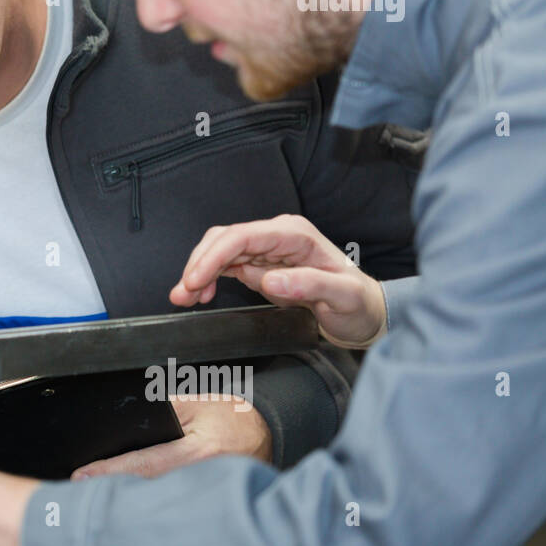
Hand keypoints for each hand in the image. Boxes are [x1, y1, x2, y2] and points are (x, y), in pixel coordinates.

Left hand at [70, 393, 271, 479]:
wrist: (261, 436)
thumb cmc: (232, 418)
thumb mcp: (197, 402)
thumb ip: (164, 407)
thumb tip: (127, 414)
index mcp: (200, 451)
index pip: (146, 463)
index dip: (112, 470)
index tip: (84, 475)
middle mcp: (201, 477)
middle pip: (146, 486)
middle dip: (114, 485)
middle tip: (83, 483)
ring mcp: (201, 493)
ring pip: (156, 496)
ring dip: (130, 493)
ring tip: (100, 488)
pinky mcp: (200, 500)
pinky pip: (168, 498)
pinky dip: (147, 496)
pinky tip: (131, 494)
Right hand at [170, 214, 386, 346]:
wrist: (363, 311)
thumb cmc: (357, 303)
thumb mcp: (344, 297)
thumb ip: (310, 285)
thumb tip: (270, 280)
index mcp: (294, 234)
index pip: (242, 236)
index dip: (213, 256)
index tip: (195, 280)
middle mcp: (276, 236)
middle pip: (224, 239)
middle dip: (198, 264)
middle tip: (182, 293)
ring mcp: (265, 249)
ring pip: (218, 250)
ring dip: (197, 271)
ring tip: (183, 296)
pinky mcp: (257, 264)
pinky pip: (224, 265)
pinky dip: (207, 278)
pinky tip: (200, 294)